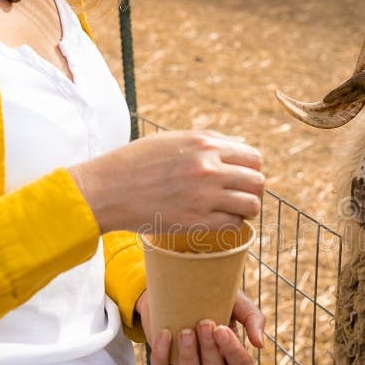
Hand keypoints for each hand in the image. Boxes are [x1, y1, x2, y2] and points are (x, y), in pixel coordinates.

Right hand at [68, 130, 264, 232]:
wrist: (106, 189)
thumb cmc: (136, 162)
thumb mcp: (173, 140)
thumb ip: (210, 141)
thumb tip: (241, 143)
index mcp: (204, 144)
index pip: (253, 157)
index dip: (252, 169)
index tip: (242, 178)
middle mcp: (208, 168)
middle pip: (258, 181)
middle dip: (253, 190)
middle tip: (239, 196)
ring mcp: (203, 196)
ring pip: (251, 205)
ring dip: (246, 209)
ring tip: (231, 210)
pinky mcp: (195, 220)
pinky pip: (233, 224)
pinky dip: (231, 224)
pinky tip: (218, 220)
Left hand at [137, 289, 265, 364]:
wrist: (179, 285)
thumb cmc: (214, 296)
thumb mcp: (238, 302)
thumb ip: (253, 319)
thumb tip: (259, 344)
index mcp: (231, 353)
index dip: (234, 353)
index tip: (223, 329)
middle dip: (210, 350)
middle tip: (204, 322)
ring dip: (189, 357)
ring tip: (185, 332)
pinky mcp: (164, 362)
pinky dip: (162, 354)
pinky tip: (165, 333)